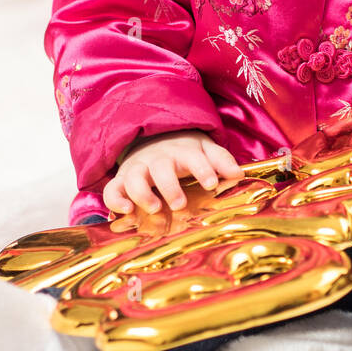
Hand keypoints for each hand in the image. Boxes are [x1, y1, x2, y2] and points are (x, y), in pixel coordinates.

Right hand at [105, 129, 244, 215]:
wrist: (153, 139)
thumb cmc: (184, 151)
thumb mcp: (205, 150)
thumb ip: (221, 161)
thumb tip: (239, 174)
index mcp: (183, 152)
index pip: (194, 157)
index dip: (203, 169)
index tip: (211, 184)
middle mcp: (159, 159)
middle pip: (161, 167)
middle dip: (169, 186)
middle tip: (179, 204)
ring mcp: (139, 168)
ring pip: (134, 177)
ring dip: (142, 193)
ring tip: (154, 208)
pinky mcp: (122, 180)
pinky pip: (112, 189)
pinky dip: (115, 199)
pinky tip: (125, 211)